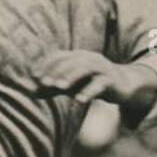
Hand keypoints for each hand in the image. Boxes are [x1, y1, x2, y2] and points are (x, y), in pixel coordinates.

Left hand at [34, 50, 156, 108]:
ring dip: (71, 77)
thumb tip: (31, 91)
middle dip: (56, 71)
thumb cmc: (93, 83)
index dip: (46, 64)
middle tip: (43, 83)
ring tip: (59, 87)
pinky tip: (80, 101)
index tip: (34, 76)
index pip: (60, 56)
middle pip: (71, 61)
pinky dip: (89, 91)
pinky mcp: (111, 81)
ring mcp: (102, 68)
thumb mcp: (72, 85)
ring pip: (85, 69)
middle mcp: (90, 58)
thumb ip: (53, 87)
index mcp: (78, 57)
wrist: (124, 86)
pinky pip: (100, 85)